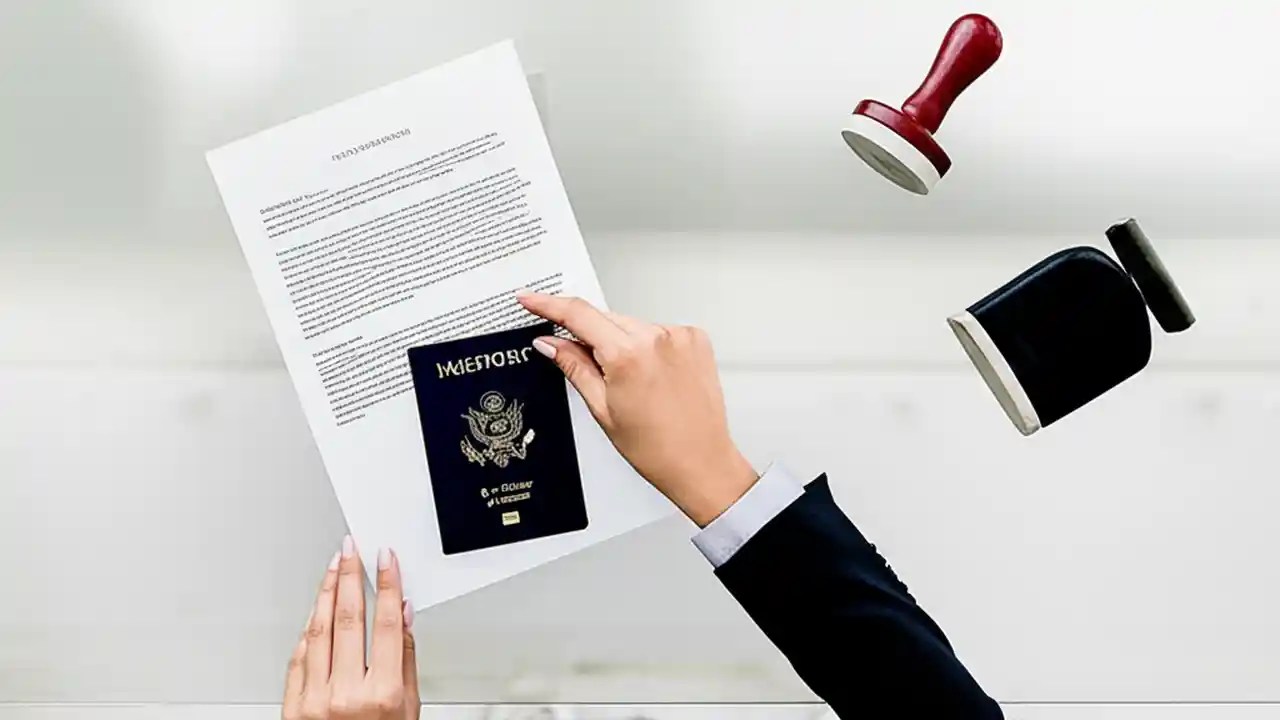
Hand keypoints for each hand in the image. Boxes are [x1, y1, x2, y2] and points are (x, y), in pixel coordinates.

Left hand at [283, 536, 419, 719]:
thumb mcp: (408, 711)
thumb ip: (405, 660)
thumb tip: (404, 617)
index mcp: (380, 695)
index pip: (385, 623)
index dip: (386, 584)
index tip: (386, 559)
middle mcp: (344, 695)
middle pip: (347, 618)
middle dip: (350, 576)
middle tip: (351, 549)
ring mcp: (314, 701)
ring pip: (317, 631)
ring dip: (325, 593)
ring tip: (333, 568)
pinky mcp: (292, 707)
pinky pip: (298, 657)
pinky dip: (308, 629)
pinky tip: (314, 611)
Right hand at [517, 291, 757, 526]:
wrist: (701, 461)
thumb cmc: (657, 447)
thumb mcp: (602, 408)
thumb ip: (574, 366)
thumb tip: (549, 343)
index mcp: (627, 355)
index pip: (577, 315)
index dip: (548, 304)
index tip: (531, 298)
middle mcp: (656, 338)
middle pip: (605, 319)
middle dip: (590, 336)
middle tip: (594, 372)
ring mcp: (680, 336)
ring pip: (632, 325)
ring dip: (622, 342)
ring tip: (634, 385)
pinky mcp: (696, 339)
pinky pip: (659, 331)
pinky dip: (649, 346)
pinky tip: (654, 377)